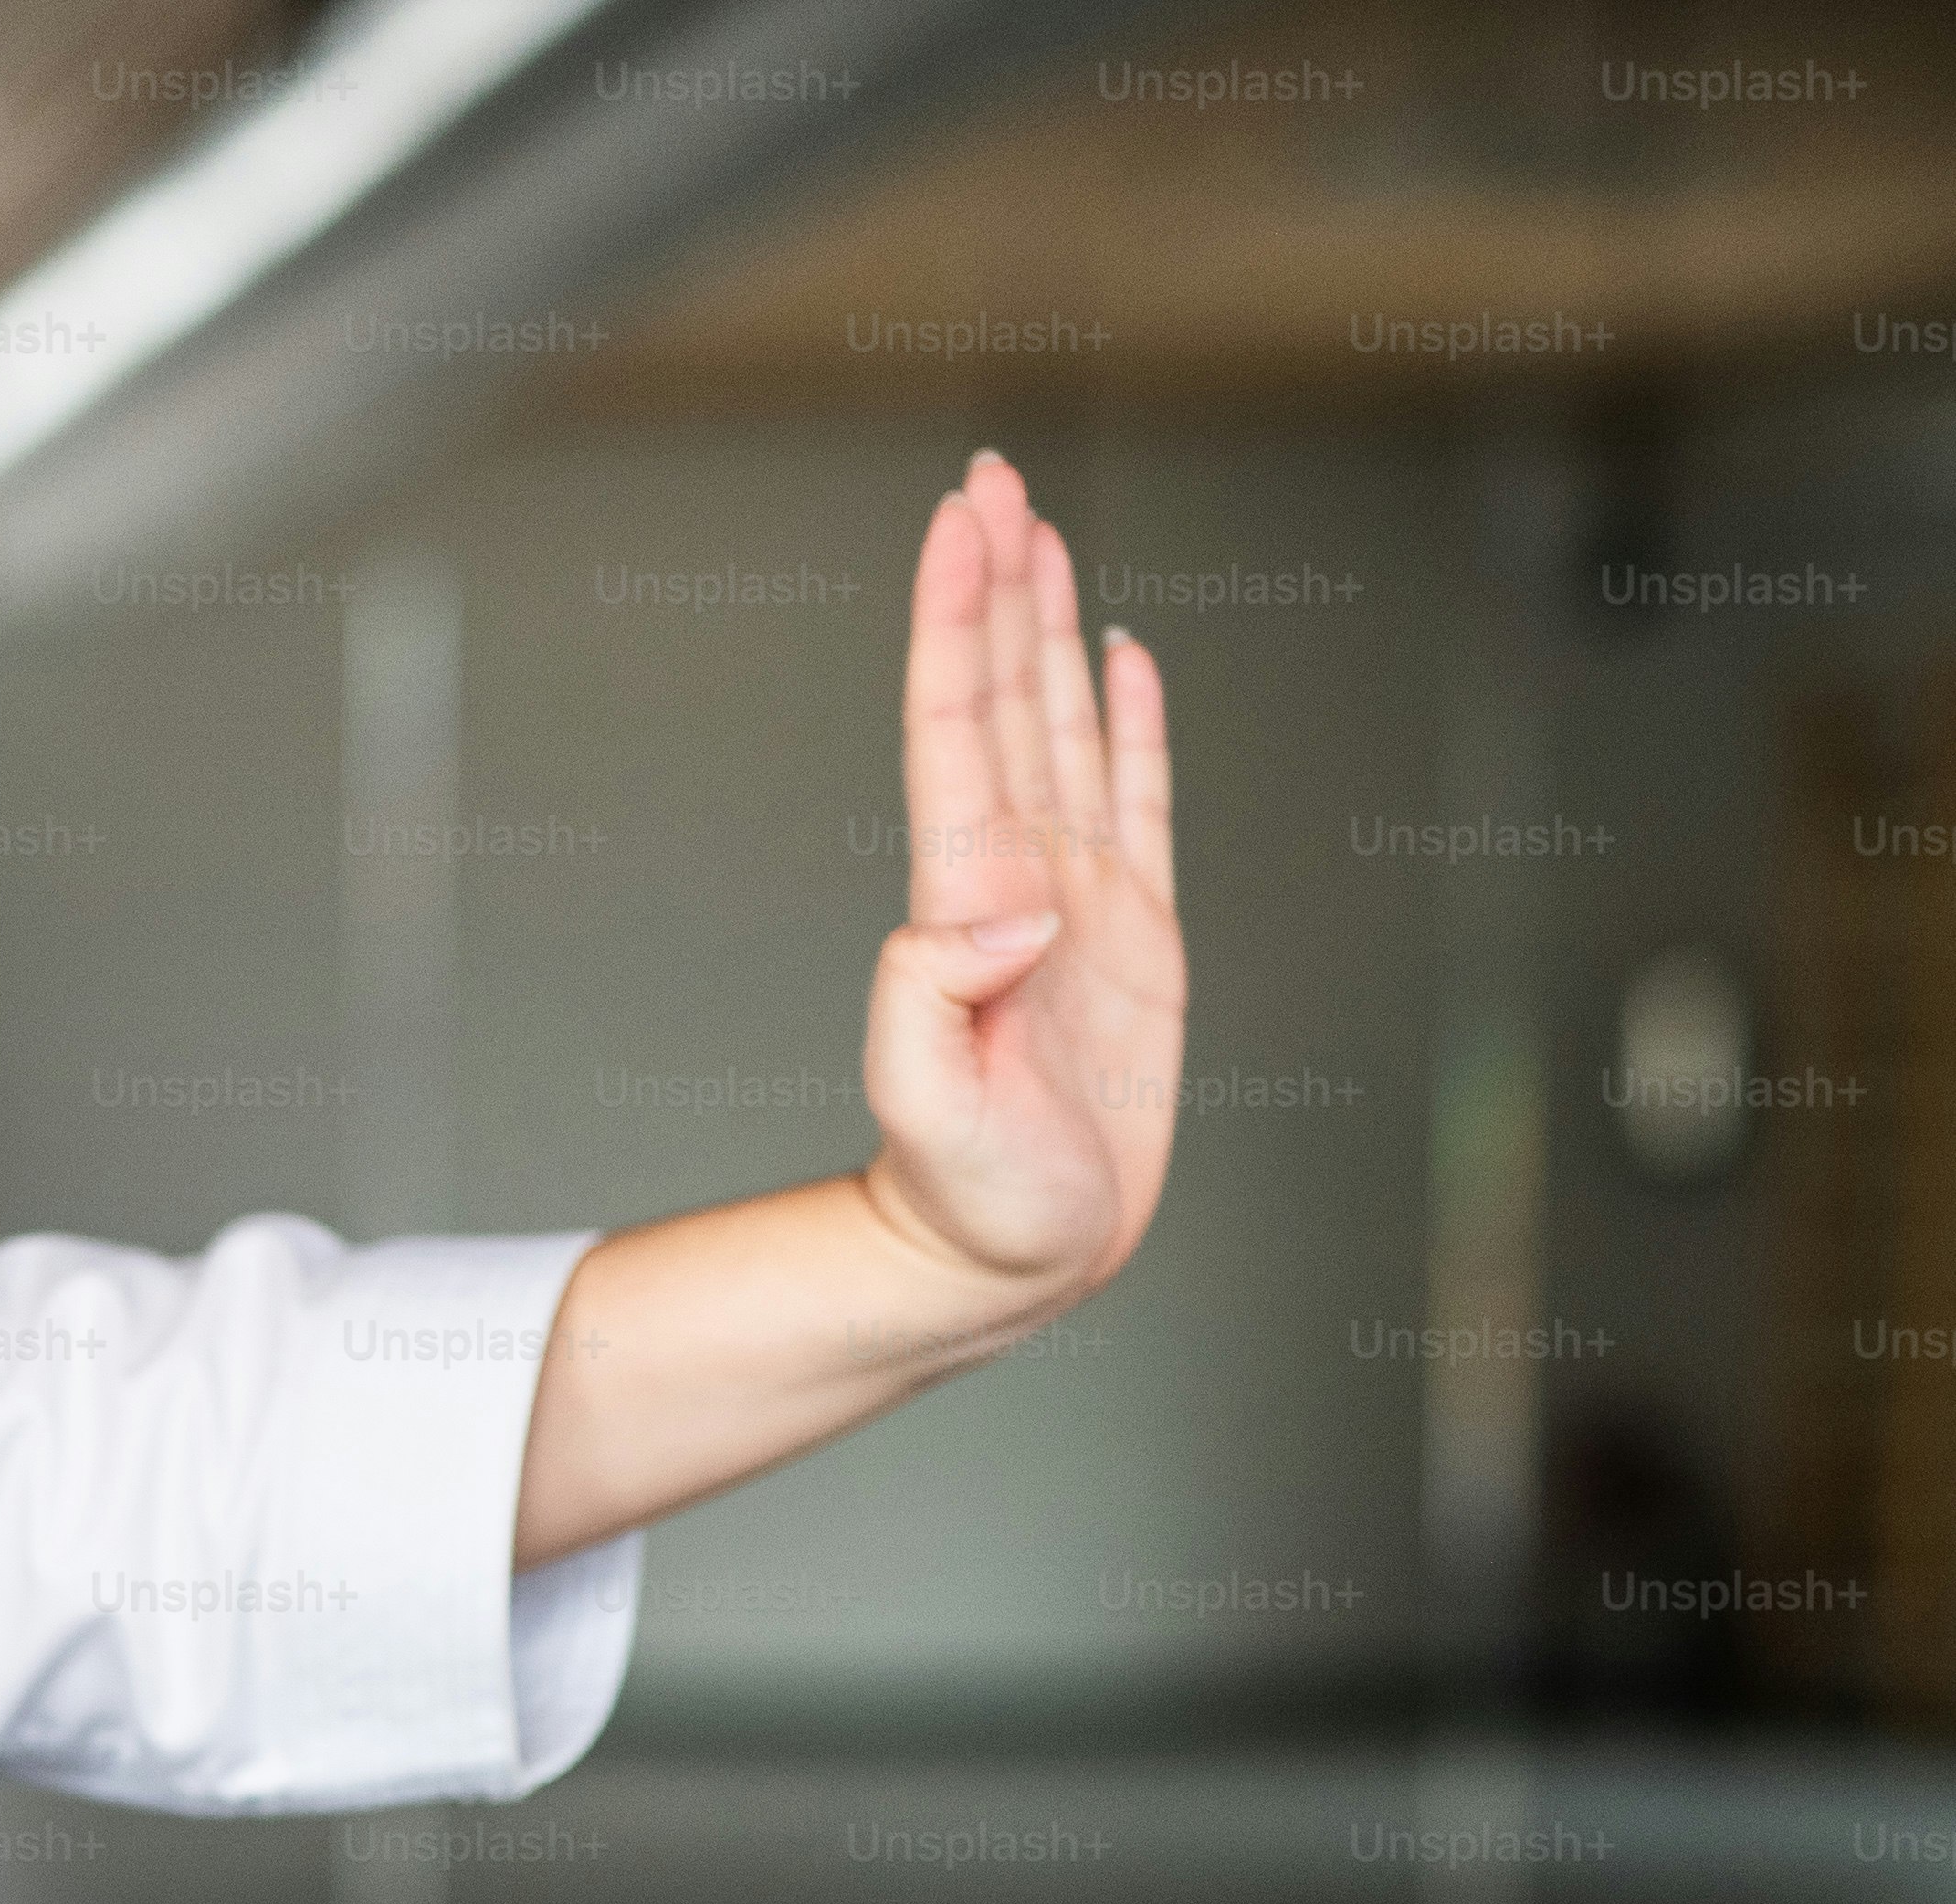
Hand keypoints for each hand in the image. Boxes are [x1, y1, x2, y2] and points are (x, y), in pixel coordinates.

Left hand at [858, 450, 1188, 1307]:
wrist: (1007, 1258)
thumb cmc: (966, 1198)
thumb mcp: (931, 1107)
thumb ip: (933, 998)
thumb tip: (1000, 904)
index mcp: (971, 897)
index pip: (957, 723)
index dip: (956, 617)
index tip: (961, 521)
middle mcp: (1019, 877)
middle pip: (1003, 695)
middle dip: (995, 581)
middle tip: (990, 476)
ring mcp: (1077, 898)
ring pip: (1061, 724)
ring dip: (1047, 626)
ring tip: (1037, 531)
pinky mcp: (1137, 935)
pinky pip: (1140, 800)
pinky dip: (1132, 722)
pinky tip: (1124, 655)